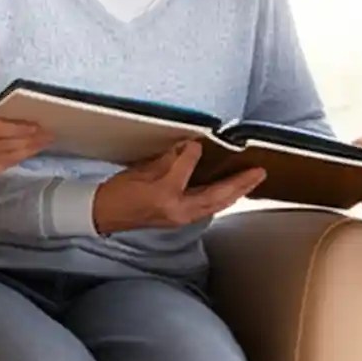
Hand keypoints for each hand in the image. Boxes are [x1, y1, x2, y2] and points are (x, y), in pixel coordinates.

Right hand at [0, 95, 51, 178]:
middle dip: (28, 139)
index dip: (14, 128)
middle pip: (3, 144)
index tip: (34, 125)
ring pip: (6, 156)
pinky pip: (4, 165)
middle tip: (48, 133)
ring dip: (29, 149)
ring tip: (46, 140)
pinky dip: (20, 157)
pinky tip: (33, 150)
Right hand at [93, 141, 265, 235]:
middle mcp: (176, 210)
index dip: (193, 152)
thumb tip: (189, 148)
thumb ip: (168, 160)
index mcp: (164, 195)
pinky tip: (230, 191)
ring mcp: (179, 217)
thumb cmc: (118, 192)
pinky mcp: (179, 218)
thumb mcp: (141, 170)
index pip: (187, 168)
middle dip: (239, 184)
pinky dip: (221, 198)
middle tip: (259, 172)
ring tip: (252, 180)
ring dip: (235, 192)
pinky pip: (207, 208)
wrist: (103, 215)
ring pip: (215, 204)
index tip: (198, 142)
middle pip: (215, 196)